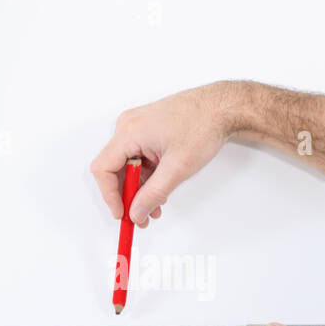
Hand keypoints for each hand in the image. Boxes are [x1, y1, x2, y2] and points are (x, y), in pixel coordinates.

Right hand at [90, 81, 241, 227]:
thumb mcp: (178, 168)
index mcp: (129, 132)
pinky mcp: (147, 130)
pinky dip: (147, 176)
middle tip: (140, 217)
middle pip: (114, 168)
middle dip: (128, 195)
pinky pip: (138, 157)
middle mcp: (127, 127)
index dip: (110, 195)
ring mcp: (137, 127)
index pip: (103, 169)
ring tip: (156, 207)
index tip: (122, 214)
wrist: (221, 108)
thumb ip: (154, 193)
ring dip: (140, 188)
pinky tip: (160, 191)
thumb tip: (136, 212)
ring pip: (128, 165)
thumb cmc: (202, 128)